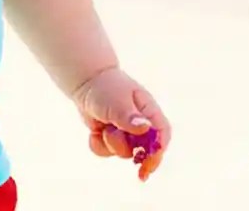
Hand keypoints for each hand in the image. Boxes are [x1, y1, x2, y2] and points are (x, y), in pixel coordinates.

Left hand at [72, 66, 170, 181]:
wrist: (86, 82)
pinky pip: (107, 152)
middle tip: (124, 153)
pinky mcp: (111, 138)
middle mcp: (141, 125)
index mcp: (149, 113)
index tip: (149, 166)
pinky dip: (99, 145)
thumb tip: (145, 128)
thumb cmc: (106, 88)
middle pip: (144, 149)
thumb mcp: (116, 101)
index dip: (158, 152)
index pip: (162, 135)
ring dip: (111, 143)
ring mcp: (126, 133)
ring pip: (123, 152)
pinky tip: (95, 132)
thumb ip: (129, 116)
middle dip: (130, 151)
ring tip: (104, 125)